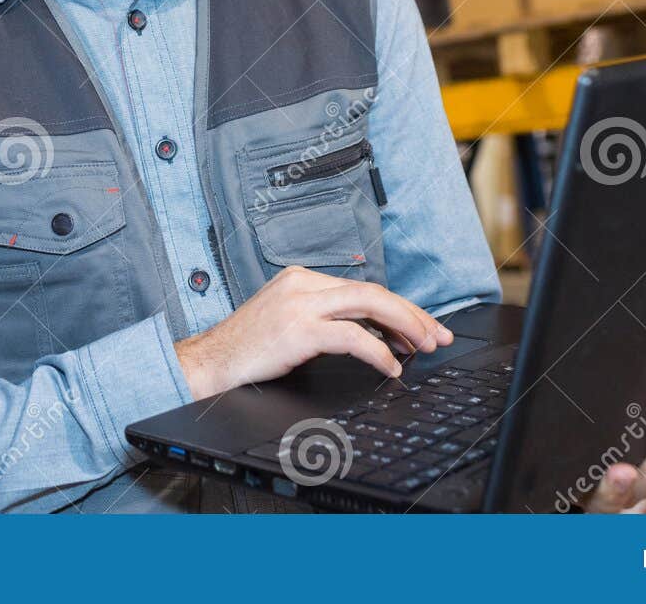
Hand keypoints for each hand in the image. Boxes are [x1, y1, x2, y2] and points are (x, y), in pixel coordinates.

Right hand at [174, 265, 453, 399]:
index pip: (364, 288)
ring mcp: (300, 304)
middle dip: (412, 314)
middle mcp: (303, 283)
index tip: (423, 327)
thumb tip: (373, 335)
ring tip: (424, 347)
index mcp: (302, 278)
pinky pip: (352, 336)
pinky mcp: (298, 330)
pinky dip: (379, 352)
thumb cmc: (248, 350)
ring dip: (405, 326)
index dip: (400, 308)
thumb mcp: (288, 322)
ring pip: (370, 304)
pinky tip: (391, 367)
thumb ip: (324, 319)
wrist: (208, 364)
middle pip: (373, 291)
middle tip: (437, 336)